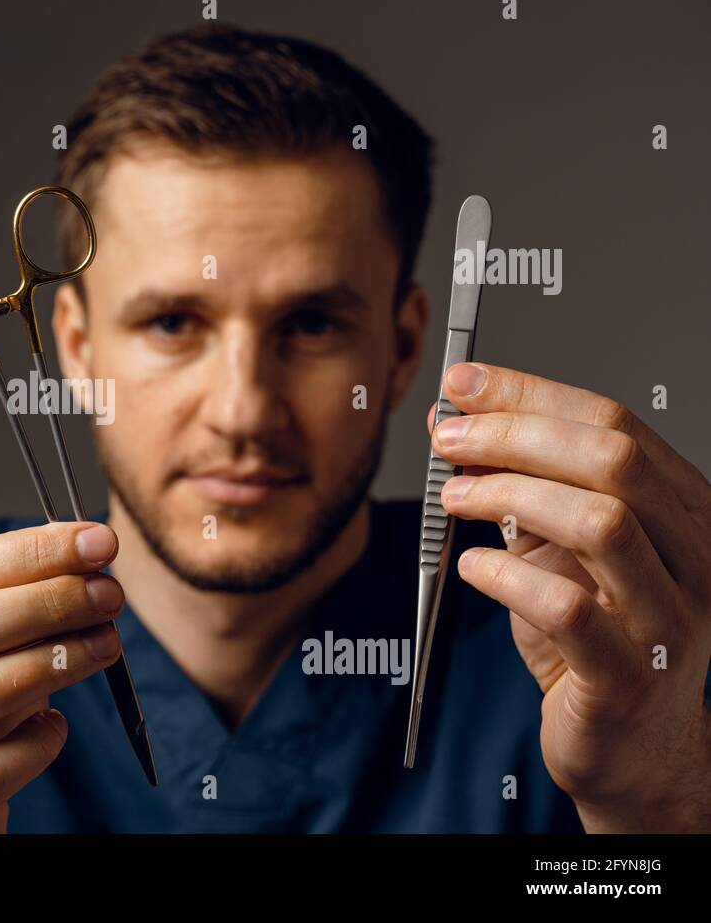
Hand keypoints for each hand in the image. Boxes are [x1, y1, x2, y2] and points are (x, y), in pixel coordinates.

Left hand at [428, 362, 710, 831]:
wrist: (626, 747)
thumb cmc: (589, 640)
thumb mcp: (556, 550)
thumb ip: (526, 489)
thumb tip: (463, 424)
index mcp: (684, 511)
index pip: (616, 423)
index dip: (530, 394)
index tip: (463, 385)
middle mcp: (695, 557)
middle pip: (614, 459)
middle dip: (515, 435)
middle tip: (448, 440)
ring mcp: (670, 620)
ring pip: (602, 522)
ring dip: (510, 495)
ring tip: (452, 499)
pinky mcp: (629, 677)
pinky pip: (568, 608)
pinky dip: (505, 575)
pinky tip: (470, 567)